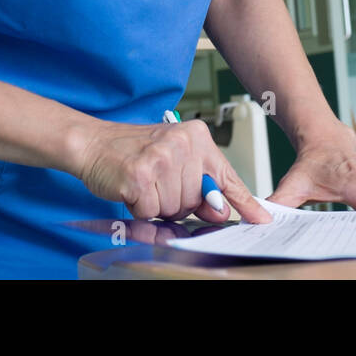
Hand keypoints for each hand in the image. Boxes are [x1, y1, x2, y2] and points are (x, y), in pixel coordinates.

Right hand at [78, 119, 273, 223]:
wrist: (94, 143)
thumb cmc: (135, 152)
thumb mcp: (175, 160)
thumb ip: (201, 186)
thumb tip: (221, 212)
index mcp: (197, 137)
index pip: (227, 176)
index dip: (244, 203)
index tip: (261, 218)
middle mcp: (183, 144)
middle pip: (197, 201)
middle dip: (177, 202)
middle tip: (158, 183)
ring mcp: (162, 158)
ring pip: (176, 209)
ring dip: (158, 205)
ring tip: (145, 183)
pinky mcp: (140, 176)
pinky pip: (151, 211)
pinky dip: (140, 207)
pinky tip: (132, 187)